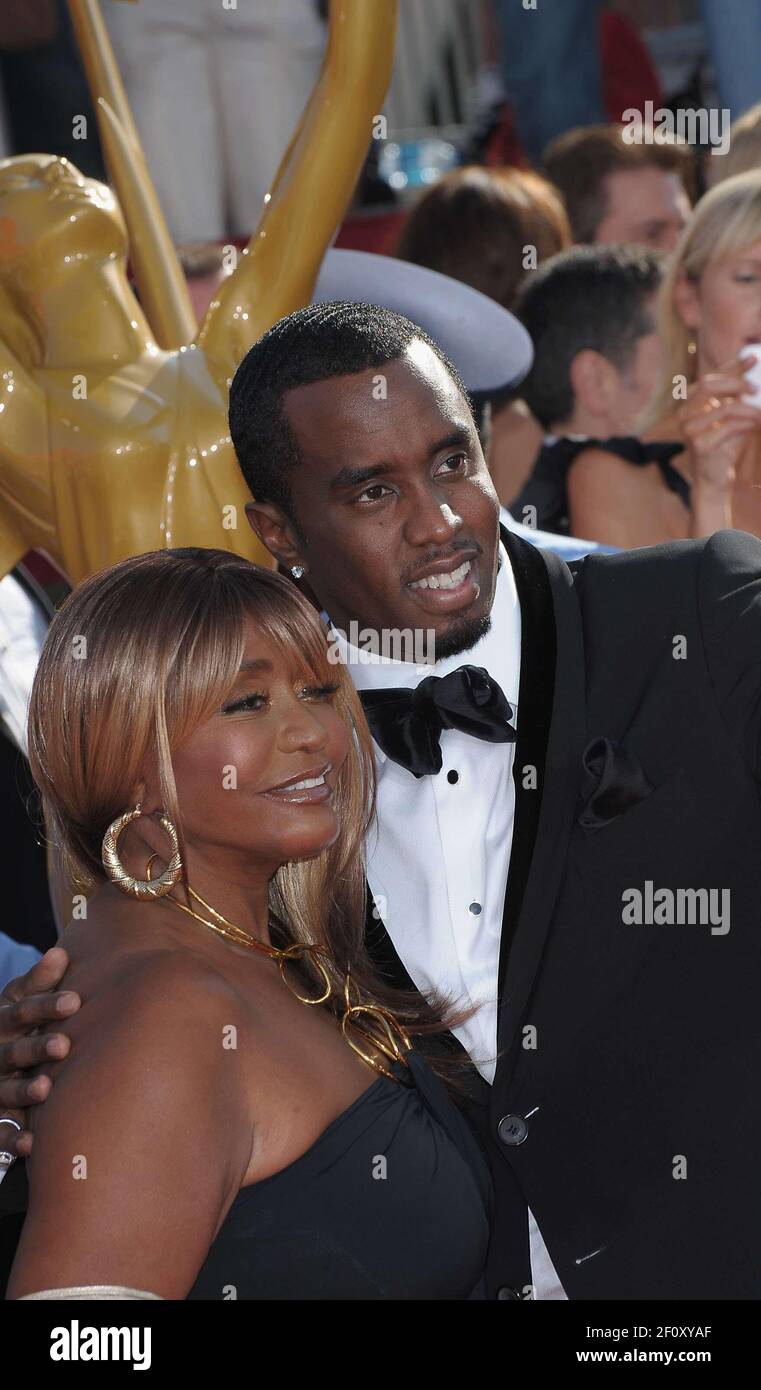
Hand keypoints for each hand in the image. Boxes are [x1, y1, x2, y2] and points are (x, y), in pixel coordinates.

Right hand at [0, 947, 79, 1163]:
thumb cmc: (14, 1029)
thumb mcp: (19, 1003)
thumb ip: (39, 982)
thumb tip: (61, 951)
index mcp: (2, 1023)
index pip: (21, 1010)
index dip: (46, 1005)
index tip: (74, 1000)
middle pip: (13, 1051)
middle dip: (36, 1048)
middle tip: (64, 1044)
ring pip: (4, 1090)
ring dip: (23, 1091)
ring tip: (46, 1089)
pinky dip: (11, 1138)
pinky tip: (30, 1143)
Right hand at [679, 356, 760, 495]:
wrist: (712, 480)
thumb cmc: (723, 446)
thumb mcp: (731, 417)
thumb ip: (737, 396)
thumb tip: (753, 369)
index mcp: (689, 404)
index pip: (710, 378)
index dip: (732, 367)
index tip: (754, 358)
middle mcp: (684, 414)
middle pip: (708, 386)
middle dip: (736, 383)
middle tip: (755, 389)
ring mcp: (689, 429)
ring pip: (724, 408)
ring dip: (749, 409)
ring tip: (760, 414)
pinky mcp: (699, 444)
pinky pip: (729, 426)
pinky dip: (746, 424)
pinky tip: (755, 425)